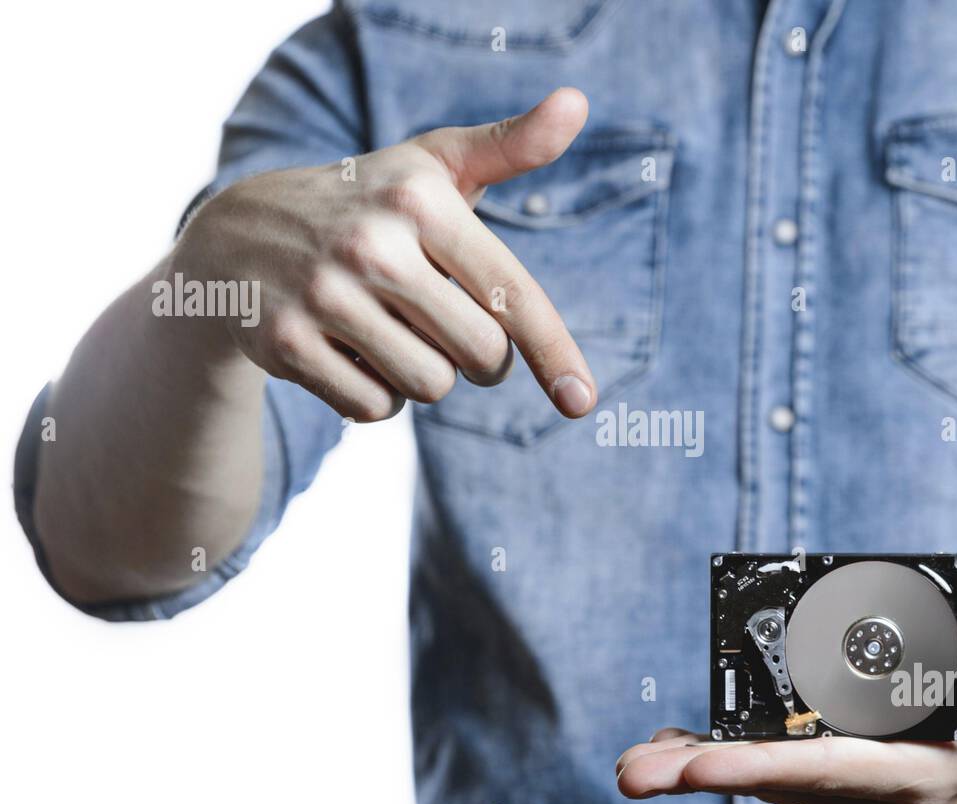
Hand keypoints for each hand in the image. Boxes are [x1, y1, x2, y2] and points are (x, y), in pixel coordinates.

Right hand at [170, 87, 596, 421]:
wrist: (237, 238)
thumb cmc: (366, 205)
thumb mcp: (432, 168)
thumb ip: (509, 146)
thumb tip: (578, 103)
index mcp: (421, 200)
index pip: (510, 294)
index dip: (554, 353)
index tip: (581, 403)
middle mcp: (372, 244)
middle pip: (480, 356)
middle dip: (478, 357)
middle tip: (443, 325)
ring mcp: (324, 294)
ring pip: (429, 387)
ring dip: (422, 375)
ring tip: (386, 331)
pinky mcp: (286, 343)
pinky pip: (374, 408)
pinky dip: (374, 396)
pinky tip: (347, 352)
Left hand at [616, 613, 956, 803]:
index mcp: (916, 777)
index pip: (829, 770)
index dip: (763, 766)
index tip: (701, 762)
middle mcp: (873, 801)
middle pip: (777, 784)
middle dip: (701, 776)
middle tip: (633, 772)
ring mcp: (849, 803)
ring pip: (764, 785)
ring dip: (697, 771)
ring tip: (634, 762)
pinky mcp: (835, 793)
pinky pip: (771, 778)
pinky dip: (721, 763)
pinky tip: (674, 747)